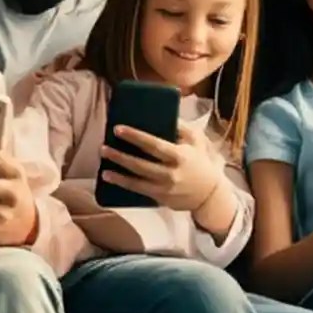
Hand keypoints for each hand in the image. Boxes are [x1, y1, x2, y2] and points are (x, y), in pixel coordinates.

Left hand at [98, 125, 221, 211]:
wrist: (209, 194)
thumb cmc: (200, 161)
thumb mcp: (196, 140)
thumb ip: (181, 127)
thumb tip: (163, 114)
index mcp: (180, 155)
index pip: (154, 144)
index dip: (135, 136)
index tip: (118, 129)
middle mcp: (171, 173)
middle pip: (141, 164)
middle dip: (120, 156)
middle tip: (103, 147)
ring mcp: (165, 188)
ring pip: (137, 181)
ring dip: (118, 174)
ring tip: (103, 167)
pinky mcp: (160, 198)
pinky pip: (139, 191)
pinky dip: (123, 185)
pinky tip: (111, 178)